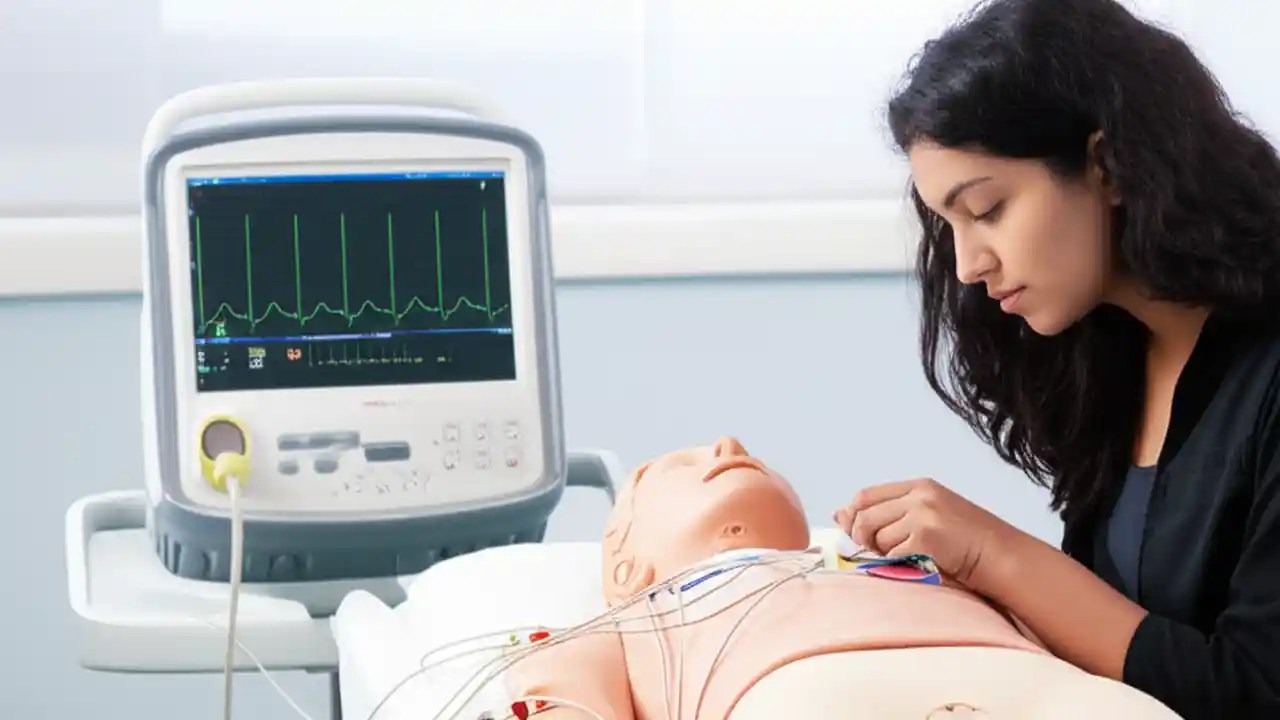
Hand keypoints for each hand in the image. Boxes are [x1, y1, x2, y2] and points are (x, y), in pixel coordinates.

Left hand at [832, 477, 1019, 589]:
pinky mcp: (927, 536)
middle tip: (876, 553)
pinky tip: (919, 565)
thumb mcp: (925, 517)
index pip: (865, 496)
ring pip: (877, 538)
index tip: (857, 536)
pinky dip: (899, 565)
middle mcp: (919, 495)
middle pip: (864, 514)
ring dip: (885, 554)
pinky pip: (892, 555)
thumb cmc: (965, 542)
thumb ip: (885, 513)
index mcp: (918, 486)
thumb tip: (837, 514)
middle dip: (862, 538)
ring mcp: (923, 514)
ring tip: (909, 558)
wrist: (1002, 556)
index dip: (853, 517)